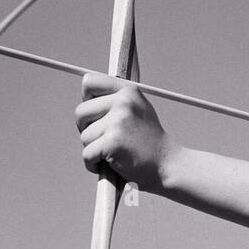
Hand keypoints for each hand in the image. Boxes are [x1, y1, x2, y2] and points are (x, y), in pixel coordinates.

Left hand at [75, 73, 178, 190]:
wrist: (168, 165)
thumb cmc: (150, 143)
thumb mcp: (138, 111)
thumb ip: (116, 101)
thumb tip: (87, 98)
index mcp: (128, 92)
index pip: (89, 82)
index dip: (87, 101)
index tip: (96, 115)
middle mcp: (123, 102)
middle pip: (80, 112)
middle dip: (86, 129)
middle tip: (103, 139)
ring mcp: (118, 122)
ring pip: (84, 136)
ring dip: (93, 149)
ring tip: (113, 153)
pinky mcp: (112, 142)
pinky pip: (87, 154)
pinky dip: (93, 164)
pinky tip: (109, 165)